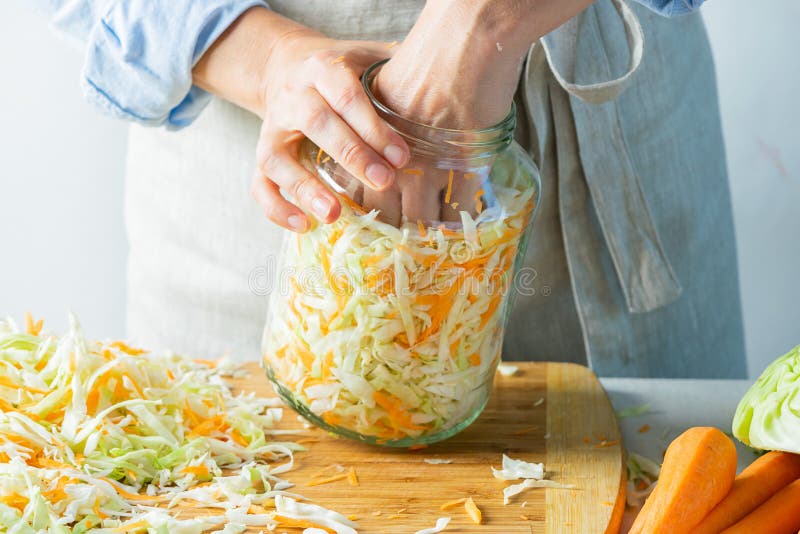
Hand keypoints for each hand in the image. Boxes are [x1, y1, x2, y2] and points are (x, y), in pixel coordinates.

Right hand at [193, 8, 409, 231]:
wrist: (288, 64)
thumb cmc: (345, 70)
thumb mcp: (368, 57)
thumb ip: (397, 68)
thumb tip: (443, 83)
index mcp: (322, 68)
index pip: (346, 96)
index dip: (373, 127)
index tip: (401, 157)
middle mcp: (292, 95)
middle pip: (316, 124)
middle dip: (351, 155)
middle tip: (382, 182)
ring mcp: (272, 127)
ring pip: (278, 158)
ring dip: (305, 187)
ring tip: (333, 215)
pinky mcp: (262, 153)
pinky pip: (259, 184)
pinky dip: (277, 208)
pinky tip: (304, 227)